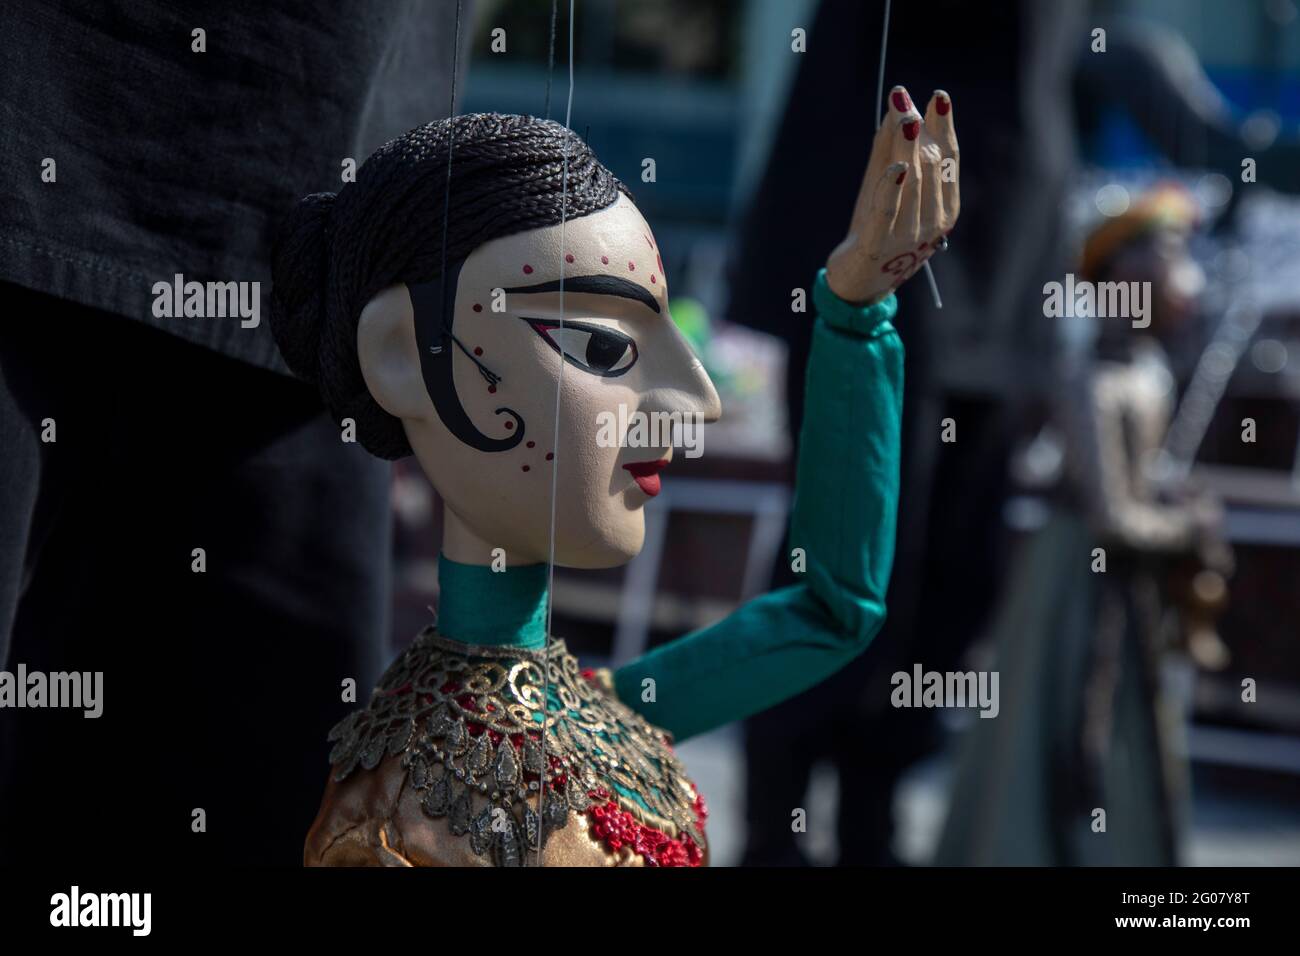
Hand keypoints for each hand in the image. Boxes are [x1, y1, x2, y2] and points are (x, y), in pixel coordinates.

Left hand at [825, 85, 959, 304]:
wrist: (858, 280)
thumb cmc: (877, 227)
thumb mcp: (885, 185)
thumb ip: (890, 146)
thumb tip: (900, 104)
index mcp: (946, 208)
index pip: (950, 159)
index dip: (945, 126)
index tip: (939, 96)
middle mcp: (935, 223)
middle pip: (930, 166)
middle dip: (918, 132)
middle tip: (904, 103)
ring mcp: (909, 237)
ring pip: (911, 182)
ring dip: (906, 148)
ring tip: (903, 117)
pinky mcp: (878, 247)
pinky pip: (887, 214)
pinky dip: (891, 190)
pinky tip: (896, 168)